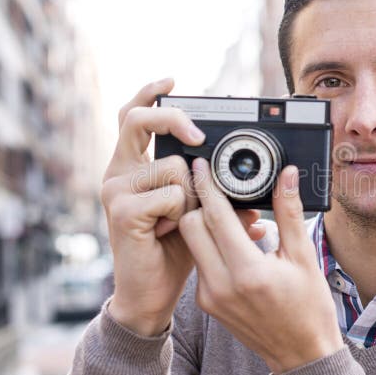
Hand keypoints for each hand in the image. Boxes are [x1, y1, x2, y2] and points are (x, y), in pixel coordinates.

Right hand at [101, 79, 265, 335]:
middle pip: (138, 120)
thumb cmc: (174, 252)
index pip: (134, 117)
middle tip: (199, 135)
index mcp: (134, 167)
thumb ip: (218, 193)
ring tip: (176, 224)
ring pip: (174, 167)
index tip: (172, 79)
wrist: (151, 295)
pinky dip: (182, 215)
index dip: (150, 94)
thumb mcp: (201, 215)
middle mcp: (118, 172)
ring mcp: (116, 190)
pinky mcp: (121, 210)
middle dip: (172, 118)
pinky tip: (165, 235)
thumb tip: (259, 184)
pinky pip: (173, 196)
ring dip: (191, 198)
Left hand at [178, 158, 342, 373]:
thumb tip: (287, 175)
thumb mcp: (303, 258)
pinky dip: (210, 246)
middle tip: (217, 189)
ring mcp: (210, 297)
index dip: (207, 186)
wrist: (301, 356)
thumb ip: (290, 213)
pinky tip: (233, 243)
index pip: (216, 216)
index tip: (201, 165)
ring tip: (231, 216)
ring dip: (204, 224)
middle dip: (200, 203)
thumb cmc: (309, 308)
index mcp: (248, 271)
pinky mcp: (206, 304)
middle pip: (191, 226)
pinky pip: (199, 263)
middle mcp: (221, 285)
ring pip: (192, 244)